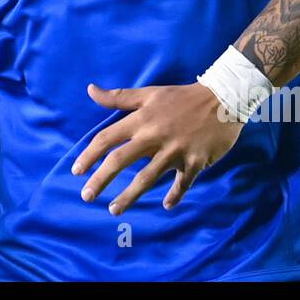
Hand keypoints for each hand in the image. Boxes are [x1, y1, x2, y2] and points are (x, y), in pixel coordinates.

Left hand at [71, 82, 244, 215]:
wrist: (223, 98)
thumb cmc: (182, 97)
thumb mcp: (149, 93)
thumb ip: (118, 96)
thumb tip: (89, 90)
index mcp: (141, 119)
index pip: (107, 139)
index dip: (89, 155)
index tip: (76, 171)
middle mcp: (154, 136)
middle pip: (121, 161)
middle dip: (101, 180)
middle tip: (86, 196)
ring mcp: (175, 150)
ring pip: (147, 178)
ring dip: (129, 196)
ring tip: (113, 209)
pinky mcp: (195, 161)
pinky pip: (182, 182)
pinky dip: (175, 194)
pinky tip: (167, 205)